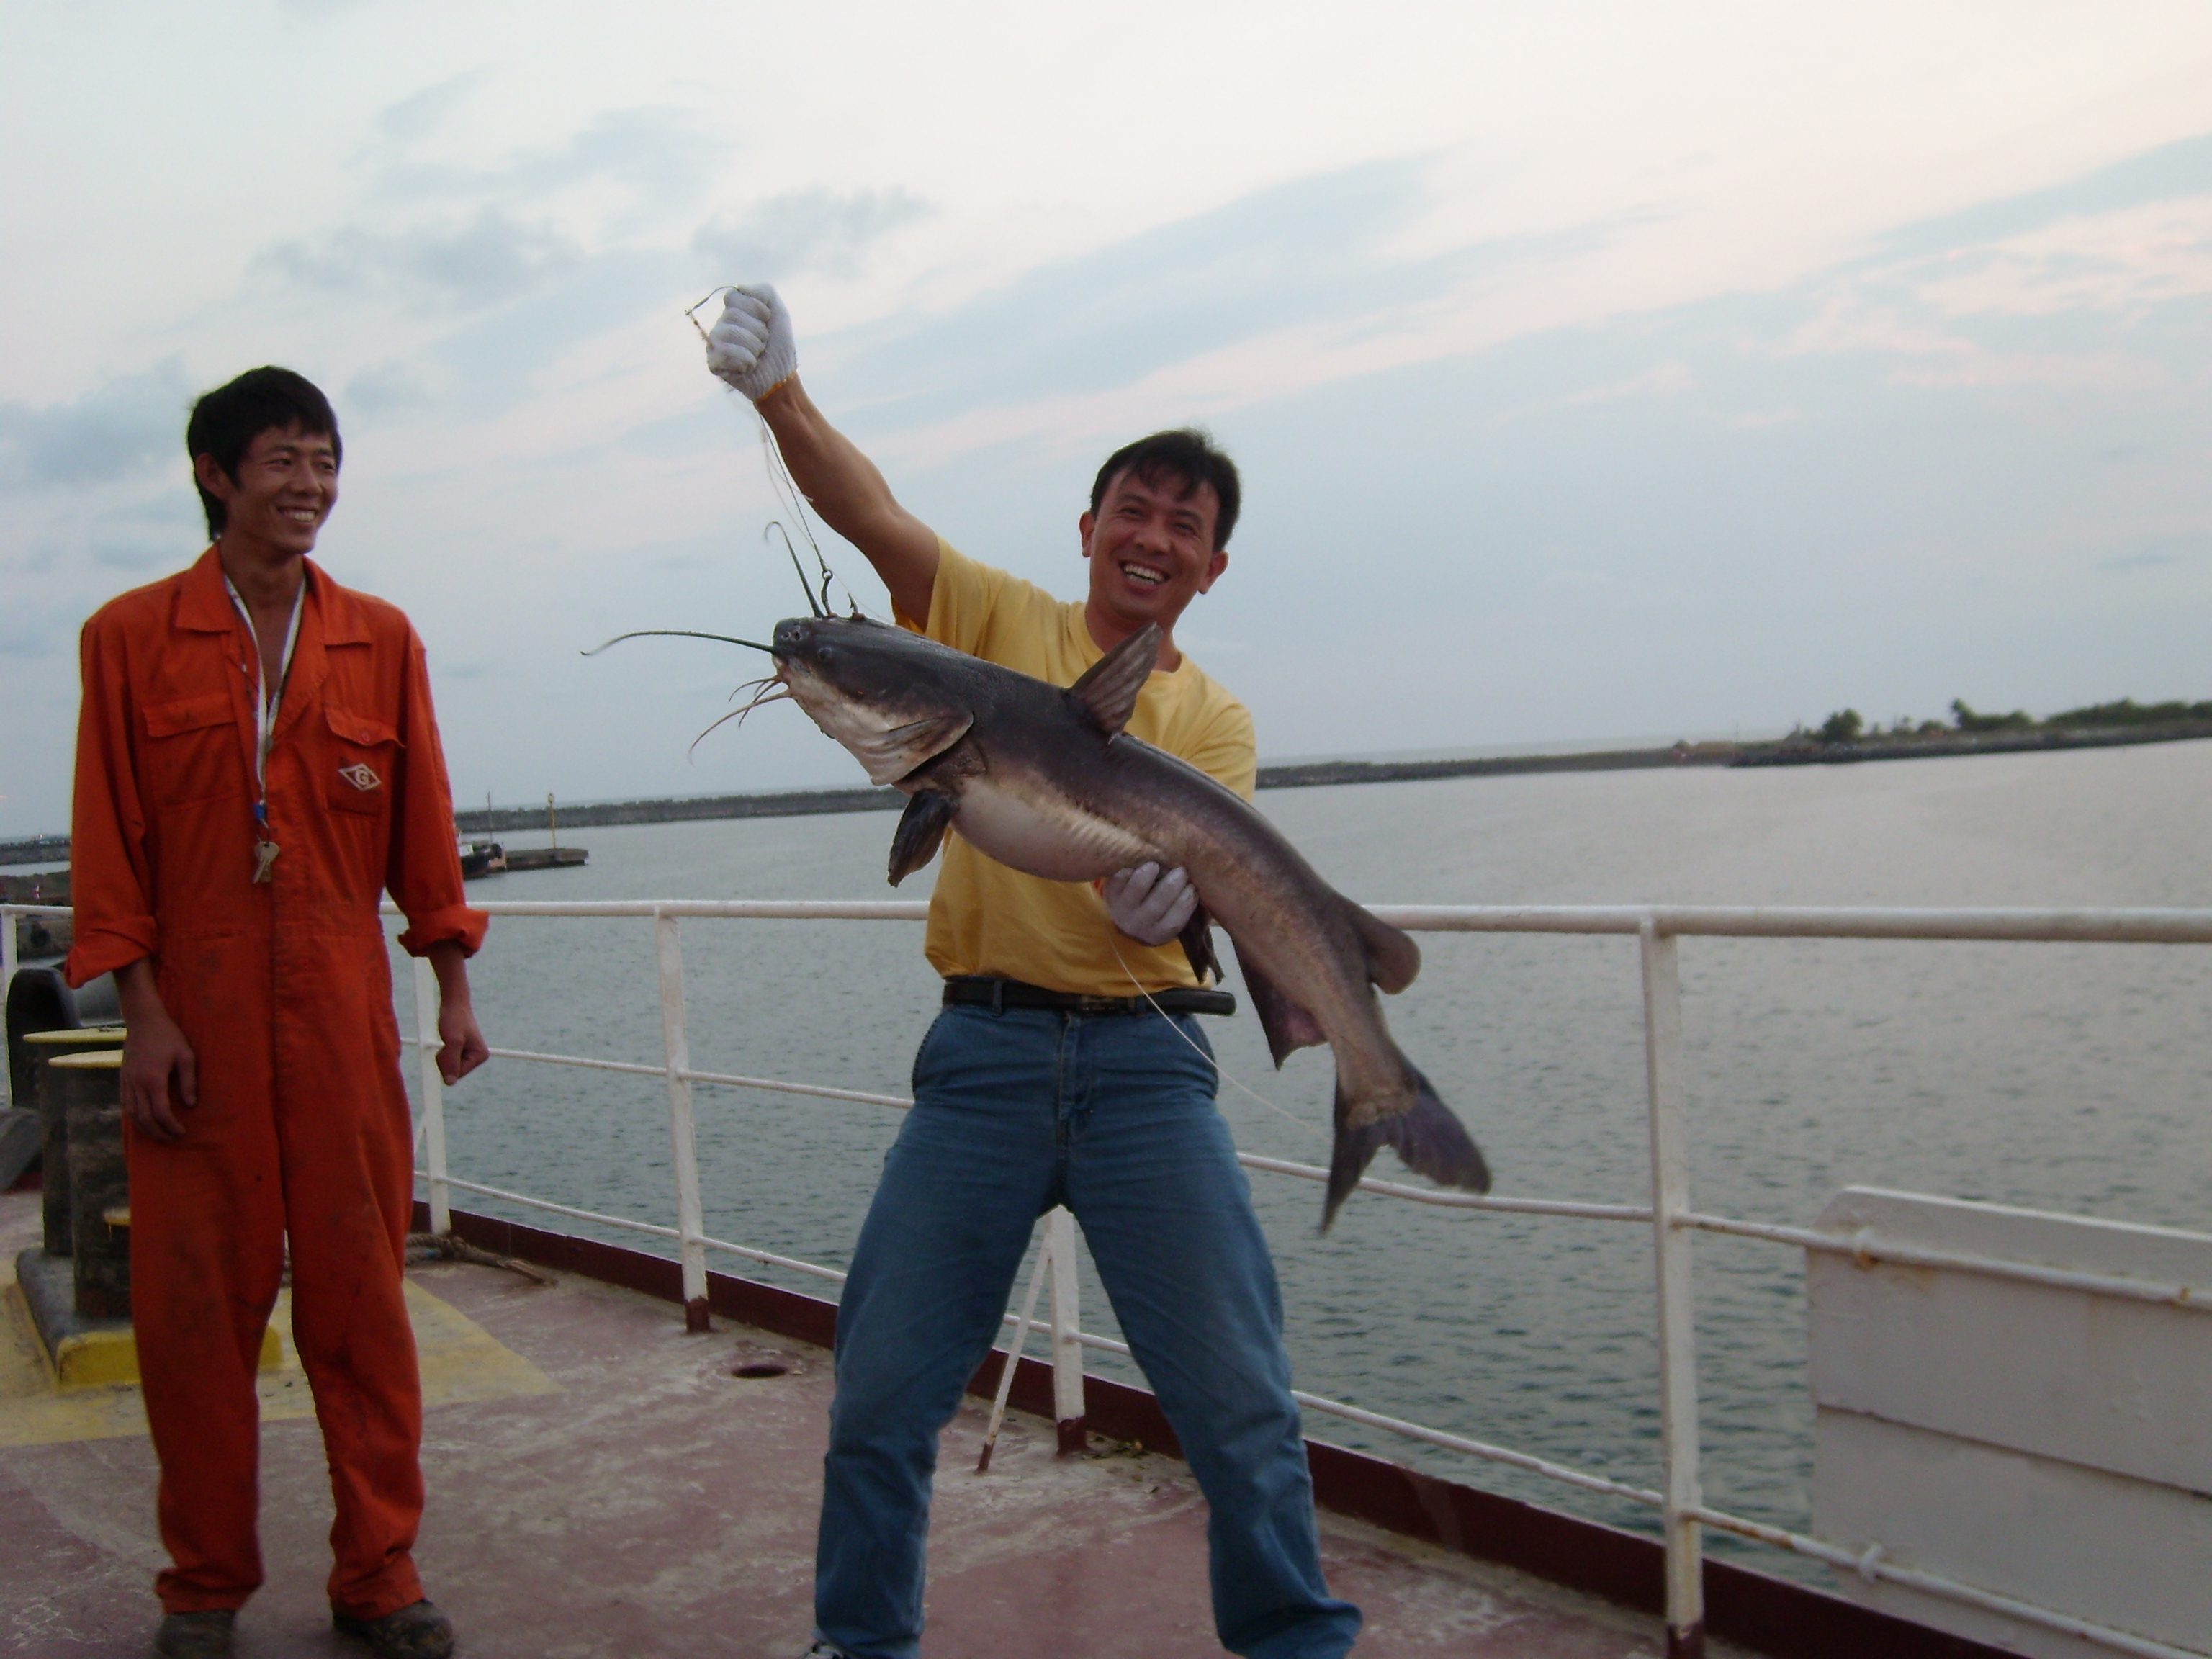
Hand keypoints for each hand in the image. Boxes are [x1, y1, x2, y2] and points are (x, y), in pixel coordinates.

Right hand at [114, 960, 194, 1141]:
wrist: (143, 1021)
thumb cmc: (168, 1036)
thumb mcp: (186, 1055)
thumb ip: (189, 1081)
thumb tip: (191, 1104)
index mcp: (153, 1079)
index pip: (160, 1111)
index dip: (171, 1125)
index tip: (182, 1132)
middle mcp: (136, 1083)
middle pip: (144, 1117)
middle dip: (158, 1132)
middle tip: (171, 1139)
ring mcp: (127, 1081)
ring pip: (131, 1114)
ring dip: (145, 1128)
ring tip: (159, 1135)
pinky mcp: (122, 1078)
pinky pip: (125, 1104)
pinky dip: (134, 1117)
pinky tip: (143, 1121)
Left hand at [437, 998, 489, 1084]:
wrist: (453, 1004)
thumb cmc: (454, 1020)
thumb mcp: (452, 1041)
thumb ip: (452, 1062)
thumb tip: (449, 1083)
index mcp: (480, 1056)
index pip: (458, 1074)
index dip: (447, 1063)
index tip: (447, 1046)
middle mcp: (477, 1057)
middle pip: (454, 1072)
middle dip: (445, 1060)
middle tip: (447, 1041)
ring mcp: (469, 1055)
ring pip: (449, 1068)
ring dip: (443, 1056)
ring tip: (447, 1039)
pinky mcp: (461, 1052)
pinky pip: (447, 1061)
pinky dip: (443, 1053)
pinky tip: (447, 1040)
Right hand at [705, 283, 797, 400]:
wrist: (782, 376)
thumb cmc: (779, 345)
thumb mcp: (778, 311)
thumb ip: (763, 292)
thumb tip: (739, 287)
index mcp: (733, 311)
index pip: (733, 296)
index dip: (756, 309)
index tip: (767, 321)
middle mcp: (720, 325)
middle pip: (732, 315)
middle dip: (757, 331)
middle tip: (763, 343)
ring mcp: (714, 343)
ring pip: (728, 332)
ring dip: (753, 347)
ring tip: (757, 355)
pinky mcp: (713, 363)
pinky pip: (724, 353)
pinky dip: (745, 361)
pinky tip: (748, 367)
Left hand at [1101, 862, 1196, 946]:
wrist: (1125, 913)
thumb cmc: (1159, 911)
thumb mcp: (1171, 916)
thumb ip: (1187, 904)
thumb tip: (1204, 886)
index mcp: (1158, 933)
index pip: (1175, 920)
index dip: (1187, 901)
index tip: (1193, 886)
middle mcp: (1139, 925)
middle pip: (1157, 903)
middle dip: (1172, 884)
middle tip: (1181, 870)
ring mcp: (1122, 909)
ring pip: (1136, 889)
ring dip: (1148, 874)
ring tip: (1156, 865)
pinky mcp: (1110, 893)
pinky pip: (1119, 878)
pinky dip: (1131, 869)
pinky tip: (1140, 864)